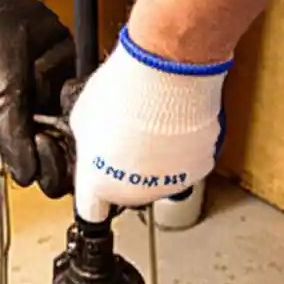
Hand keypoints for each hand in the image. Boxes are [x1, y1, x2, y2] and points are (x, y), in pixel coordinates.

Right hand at [0, 0, 75, 196]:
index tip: (44, 139)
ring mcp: (61, 101)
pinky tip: (52, 58)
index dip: (53, 166)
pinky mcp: (75, 75)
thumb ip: (13, 142)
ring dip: (66, 97)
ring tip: (44, 75)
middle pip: (75, 156)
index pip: (49, 175)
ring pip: (86, 121)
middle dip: (69, 137)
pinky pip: (89, 87)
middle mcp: (44, 123)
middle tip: (58, 117)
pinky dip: (73, 74)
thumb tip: (27, 179)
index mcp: (21, 138)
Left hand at [66, 26, 231, 222]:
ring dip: (157, 158)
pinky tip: (176, 124)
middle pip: (127, 190)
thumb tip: (96, 141)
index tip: (97, 196)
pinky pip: (187, 163)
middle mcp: (134, 191)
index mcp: (99, 183)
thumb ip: (88, 141)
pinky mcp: (198, 168)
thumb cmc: (127, 88)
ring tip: (155, 123)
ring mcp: (168, 182)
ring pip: (159, 177)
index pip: (90, 209)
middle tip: (130, 136)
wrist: (168, 73)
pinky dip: (184, 149)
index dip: (93, 197)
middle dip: (127, 167)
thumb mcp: (85, 114)